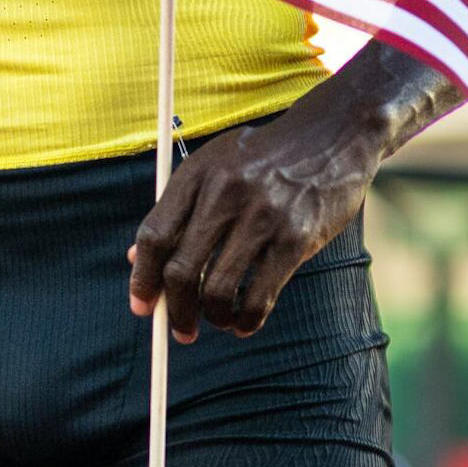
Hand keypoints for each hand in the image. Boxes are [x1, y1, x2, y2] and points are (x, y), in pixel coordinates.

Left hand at [129, 108, 379, 342]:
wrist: (330, 137)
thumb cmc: (262, 159)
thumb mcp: (213, 167)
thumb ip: (177, 211)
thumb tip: (137, 260)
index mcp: (196, 175)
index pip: (154, 235)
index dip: (142, 278)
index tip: (141, 306)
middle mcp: (225, 194)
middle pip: (181, 270)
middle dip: (175, 310)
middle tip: (180, 329)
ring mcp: (262, 217)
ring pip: (218, 290)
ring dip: (212, 317)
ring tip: (218, 319)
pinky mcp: (296, 238)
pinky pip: (260, 296)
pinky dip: (247, 319)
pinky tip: (244, 322)